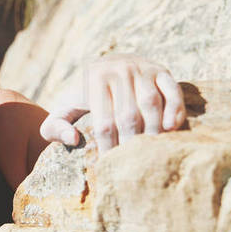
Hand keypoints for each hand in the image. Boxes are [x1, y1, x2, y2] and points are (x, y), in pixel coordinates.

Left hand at [39, 54, 185, 152]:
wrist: (105, 66)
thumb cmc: (83, 97)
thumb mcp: (64, 109)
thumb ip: (55, 127)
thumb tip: (73, 139)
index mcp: (94, 79)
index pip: (104, 122)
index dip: (109, 148)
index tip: (111, 164)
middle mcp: (119, 69)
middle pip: (128, 115)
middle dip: (132, 143)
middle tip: (133, 164)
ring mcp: (142, 68)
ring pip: (151, 103)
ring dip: (154, 130)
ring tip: (151, 151)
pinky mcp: (161, 69)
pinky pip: (172, 90)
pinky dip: (175, 109)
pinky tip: (171, 128)